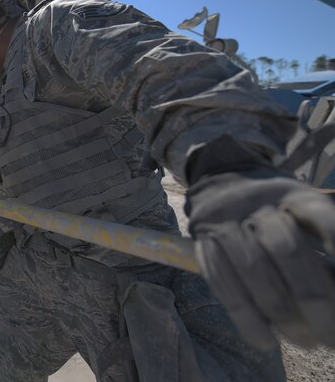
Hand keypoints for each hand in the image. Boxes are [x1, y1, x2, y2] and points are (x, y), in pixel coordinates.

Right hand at [186, 167, 334, 349]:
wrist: (219, 184)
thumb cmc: (277, 210)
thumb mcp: (305, 212)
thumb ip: (325, 244)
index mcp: (294, 196)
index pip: (320, 217)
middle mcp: (259, 205)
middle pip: (286, 248)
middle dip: (312, 297)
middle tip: (330, 335)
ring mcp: (227, 222)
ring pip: (252, 268)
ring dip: (281, 313)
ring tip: (306, 342)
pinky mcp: (203, 240)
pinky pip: (221, 282)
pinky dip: (245, 317)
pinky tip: (266, 341)